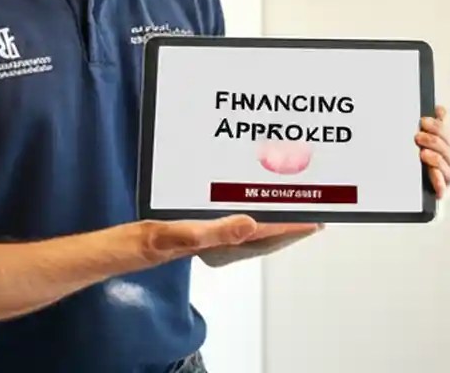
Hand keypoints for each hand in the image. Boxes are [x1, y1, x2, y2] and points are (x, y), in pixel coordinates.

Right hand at [136, 216, 321, 267]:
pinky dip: (257, 210)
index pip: (266, 234)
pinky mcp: (210, 230)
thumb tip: (250, 225)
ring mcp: (218, 238)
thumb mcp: (176, 234)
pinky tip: (261, 202)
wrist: (129, 247)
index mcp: (222, 246)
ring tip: (300, 205)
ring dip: (279, 216)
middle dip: (294, 223)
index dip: (293, 225)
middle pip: (269, 234)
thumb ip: (214, 231)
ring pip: (259, 227)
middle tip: (320, 211)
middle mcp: (224, 244)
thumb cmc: (149, 242)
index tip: (316, 216)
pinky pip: (242, 219)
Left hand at [416, 105, 449, 198]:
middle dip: (433, 141)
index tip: (423, 121)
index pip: (448, 135)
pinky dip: (438, 180)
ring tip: (422, 153)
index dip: (437, 127)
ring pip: (445, 166)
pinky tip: (431, 172)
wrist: (427, 192)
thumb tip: (440, 109)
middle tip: (418, 137)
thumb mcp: (435, 145)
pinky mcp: (443, 192)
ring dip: (435, 158)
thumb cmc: (432, 165)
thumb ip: (438, 128)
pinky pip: (442, 187)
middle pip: (447, 149)